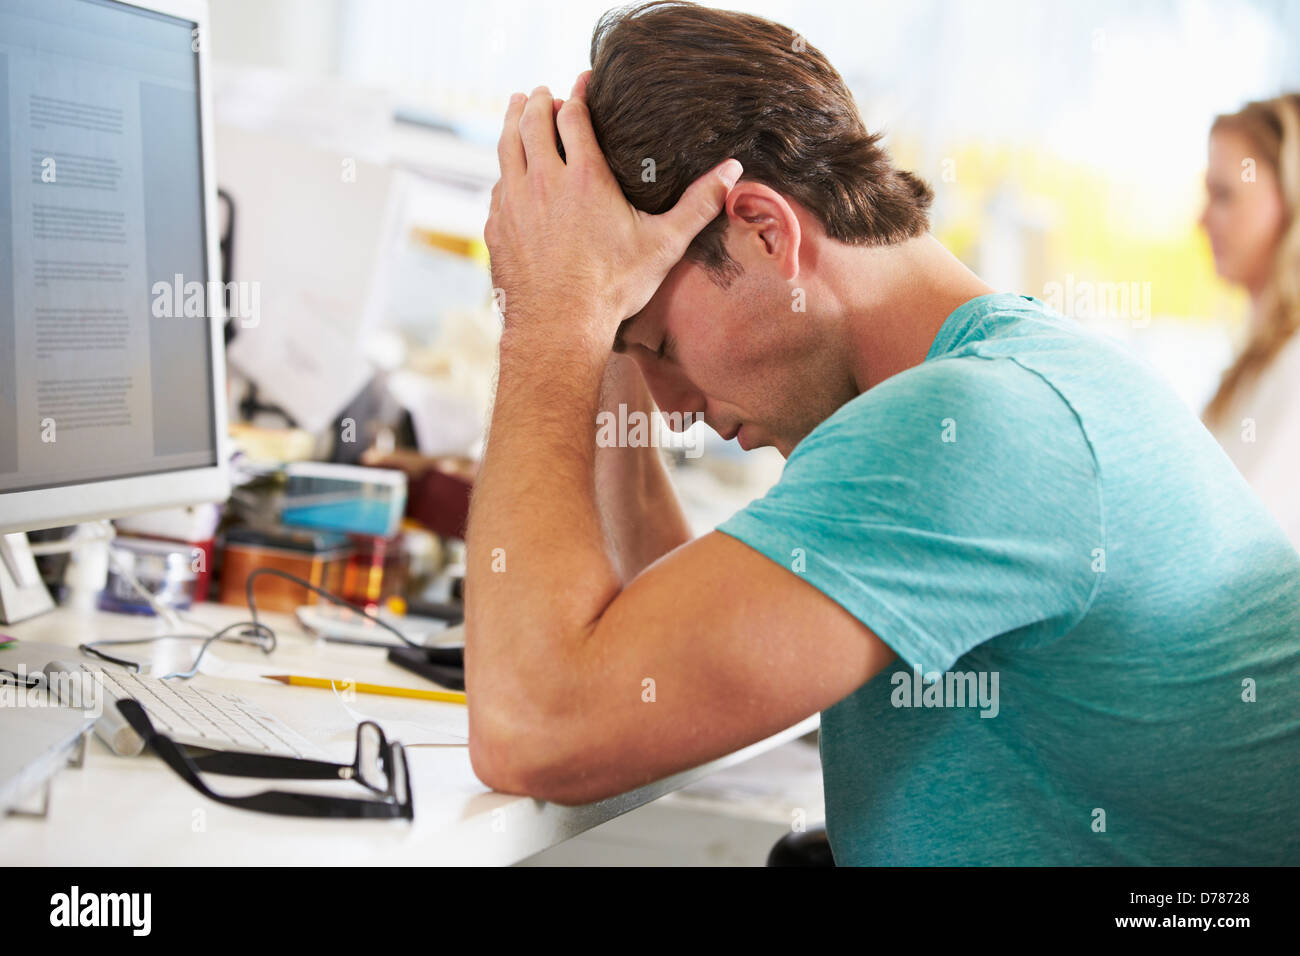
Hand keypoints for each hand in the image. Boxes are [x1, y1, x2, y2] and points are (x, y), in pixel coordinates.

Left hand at [484, 72, 741, 345]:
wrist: (559, 327)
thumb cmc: (613, 288)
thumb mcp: (663, 245)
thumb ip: (698, 204)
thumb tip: (733, 171)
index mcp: (585, 177)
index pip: (573, 117)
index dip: (578, 93)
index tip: (583, 80)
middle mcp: (543, 181)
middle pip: (532, 122)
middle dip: (538, 101)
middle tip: (543, 92)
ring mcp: (514, 203)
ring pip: (506, 147)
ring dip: (511, 122)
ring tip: (515, 108)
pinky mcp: (496, 227)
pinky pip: (498, 185)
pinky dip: (504, 168)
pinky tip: (509, 171)